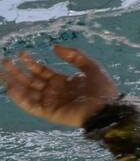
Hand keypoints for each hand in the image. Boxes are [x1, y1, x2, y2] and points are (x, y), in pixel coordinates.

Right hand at [1, 45, 118, 126]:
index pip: (42, 72)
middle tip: (4, 61)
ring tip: (1, 72)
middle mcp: (55, 92)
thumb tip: (54, 47)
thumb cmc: (103, 90)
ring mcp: (51, 103)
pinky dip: (20, 98)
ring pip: (27, 92)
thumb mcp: (91, 67)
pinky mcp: (50, 113)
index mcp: (63, 82)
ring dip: (13, 83)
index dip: (31, 63)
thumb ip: (74, 56)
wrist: (108, 109)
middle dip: (17, 72)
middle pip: (31, 81)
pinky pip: (31, 106)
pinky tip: (10, 88)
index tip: (20, 54)